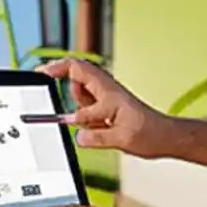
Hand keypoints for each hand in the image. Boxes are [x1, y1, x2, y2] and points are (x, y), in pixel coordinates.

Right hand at [37, 57, 172, 158]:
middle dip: (67, 91)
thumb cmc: (150, 133)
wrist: (166, 138)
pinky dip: (87, 118)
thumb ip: (96, 138)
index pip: (77, 68)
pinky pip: (88, 109)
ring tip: (98, 125)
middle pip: (76, 77)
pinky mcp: (109, 109)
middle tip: (62, 108)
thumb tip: (78, 136)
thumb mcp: (121, 139)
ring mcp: (107, 98)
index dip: (57, 68)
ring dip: (80, 109)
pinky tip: (100, 129)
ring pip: (81, 95)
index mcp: (108, 91)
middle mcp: (106, 90)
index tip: (41, 74)